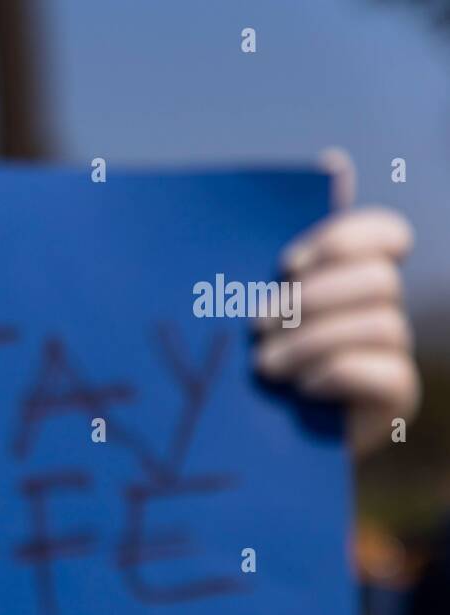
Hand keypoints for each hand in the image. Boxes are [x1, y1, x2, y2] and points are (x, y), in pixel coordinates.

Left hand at [256, 149, 417, 455]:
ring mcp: (391, 355)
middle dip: (311, 301)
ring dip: (311, 343)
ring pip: (381, 323)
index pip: (383, 233)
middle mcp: (378, 310)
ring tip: (264, 368)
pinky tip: (304, 388)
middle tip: (256, 326)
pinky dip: (339, 373)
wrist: (234, 441)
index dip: (343, 239)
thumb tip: (331, 161)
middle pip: (379, 279)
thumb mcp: (238, 302)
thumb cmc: (231, 362)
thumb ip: (268, 246)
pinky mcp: (395, 399)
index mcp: (346, 277)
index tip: (285, 264)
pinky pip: (387, 372)